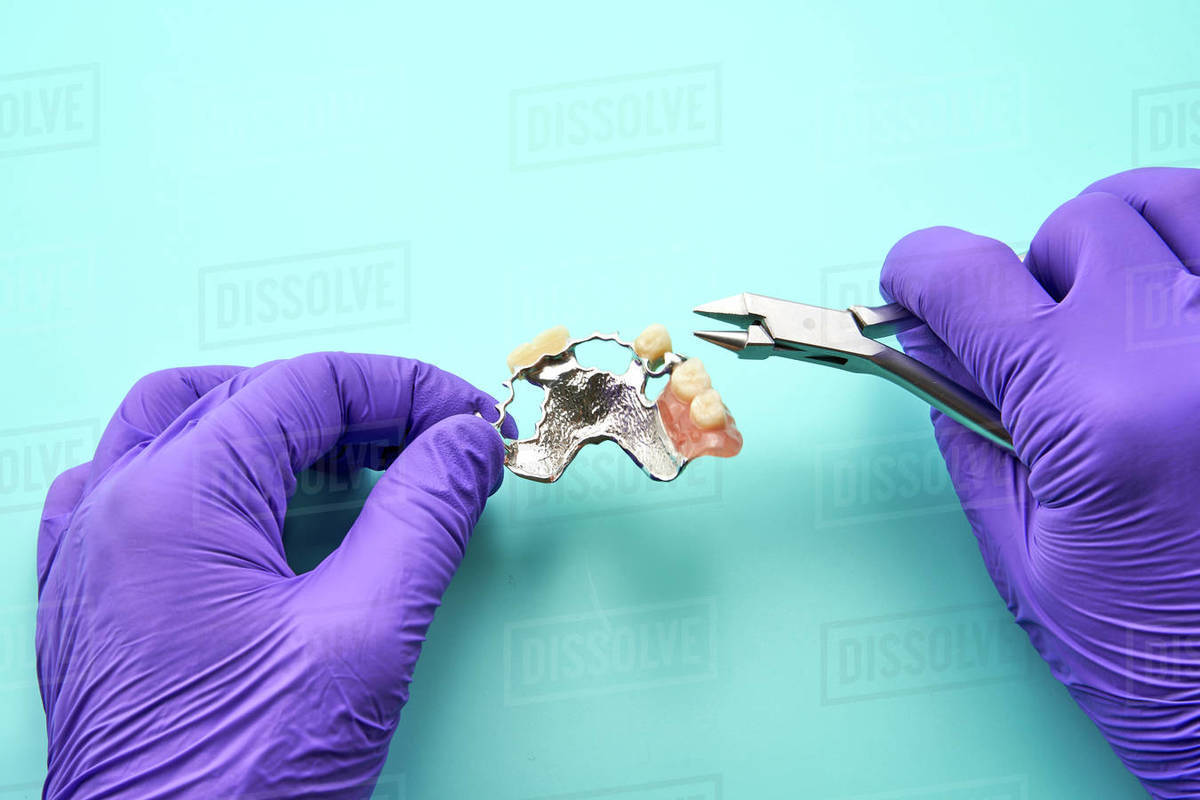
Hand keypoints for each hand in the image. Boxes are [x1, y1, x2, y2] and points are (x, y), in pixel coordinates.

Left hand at [36, 353, 516, 797]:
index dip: (405, 389)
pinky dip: (206, 465)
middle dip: (352, 403)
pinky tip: (247, 499)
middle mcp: (115, 507)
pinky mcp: (89, 600)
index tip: (468, 421)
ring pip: (181, 425)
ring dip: (276, 421)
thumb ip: (423, 517)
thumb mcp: (364, 638)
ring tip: (353, 456)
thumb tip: (463, 442)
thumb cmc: (242, 782)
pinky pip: (132, 485)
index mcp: (176, 499)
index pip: (306, 385)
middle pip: (247, 393)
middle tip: (430, 439)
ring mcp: (90, 552)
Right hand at [880, 167, 1199, 797]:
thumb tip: (937, 350)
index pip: (971, 276)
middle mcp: (1192, 349)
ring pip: (1179, 198)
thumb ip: (972, 435)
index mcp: (1093, 409)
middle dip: (1036, 270)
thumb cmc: (1169, 669)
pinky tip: (1186, 316)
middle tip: (1037, 339)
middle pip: (1080, 222)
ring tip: (1122, 306)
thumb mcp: (1028, 560)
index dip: (919, 269)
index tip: (910, 281)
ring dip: (1129, 237)